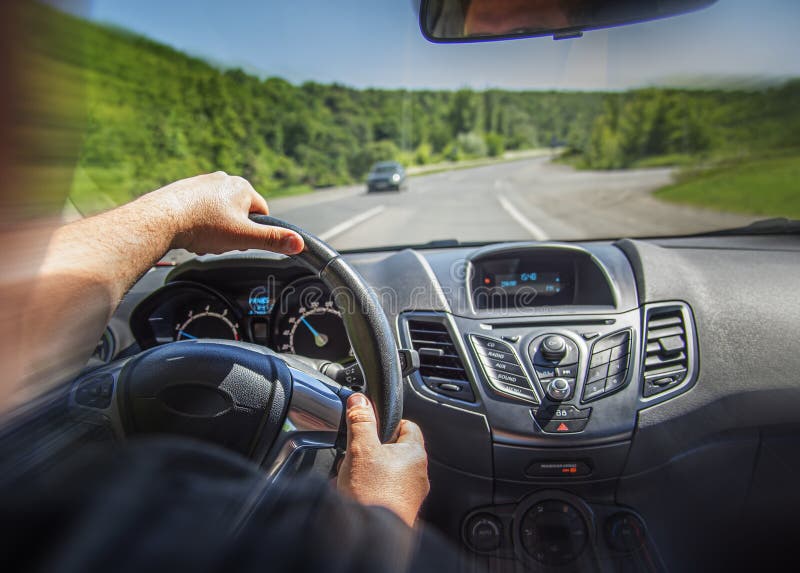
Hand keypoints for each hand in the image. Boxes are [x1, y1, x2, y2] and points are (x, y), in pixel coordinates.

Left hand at [149, 171, 303, 254]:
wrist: (161, 218)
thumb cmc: (203, 225)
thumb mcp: (243, 237)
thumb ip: (272, 239)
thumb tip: (299, 243)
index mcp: (242, 187)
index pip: (261, 214)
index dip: (253, 232)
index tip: (239, 241)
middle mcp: (224, 179)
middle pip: (240, 214)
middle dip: (232, 231)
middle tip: (219, 241)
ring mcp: (203, 182)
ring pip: (220, 213)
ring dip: (215, 228)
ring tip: (202, 237)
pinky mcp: (185, 189)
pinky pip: (200, 209)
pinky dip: (198, 222)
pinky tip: (190, 232)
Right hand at [336, 393, 429, 526]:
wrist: (372, 538)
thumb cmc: (373, 495)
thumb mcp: (361, 449)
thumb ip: (361, 421)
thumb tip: (360, 400)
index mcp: (415, 454)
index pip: (407, 425)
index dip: (387, 422)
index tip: (371, 426)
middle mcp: (418, 474)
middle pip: (395, 449)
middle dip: (374, 449)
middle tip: (357, 453)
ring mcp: (410, 494)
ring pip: (388, 471)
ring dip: (370, 470)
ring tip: (353, 475)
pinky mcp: (400, 510)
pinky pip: (384, 491)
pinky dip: (371, 488)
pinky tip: (356, 493)